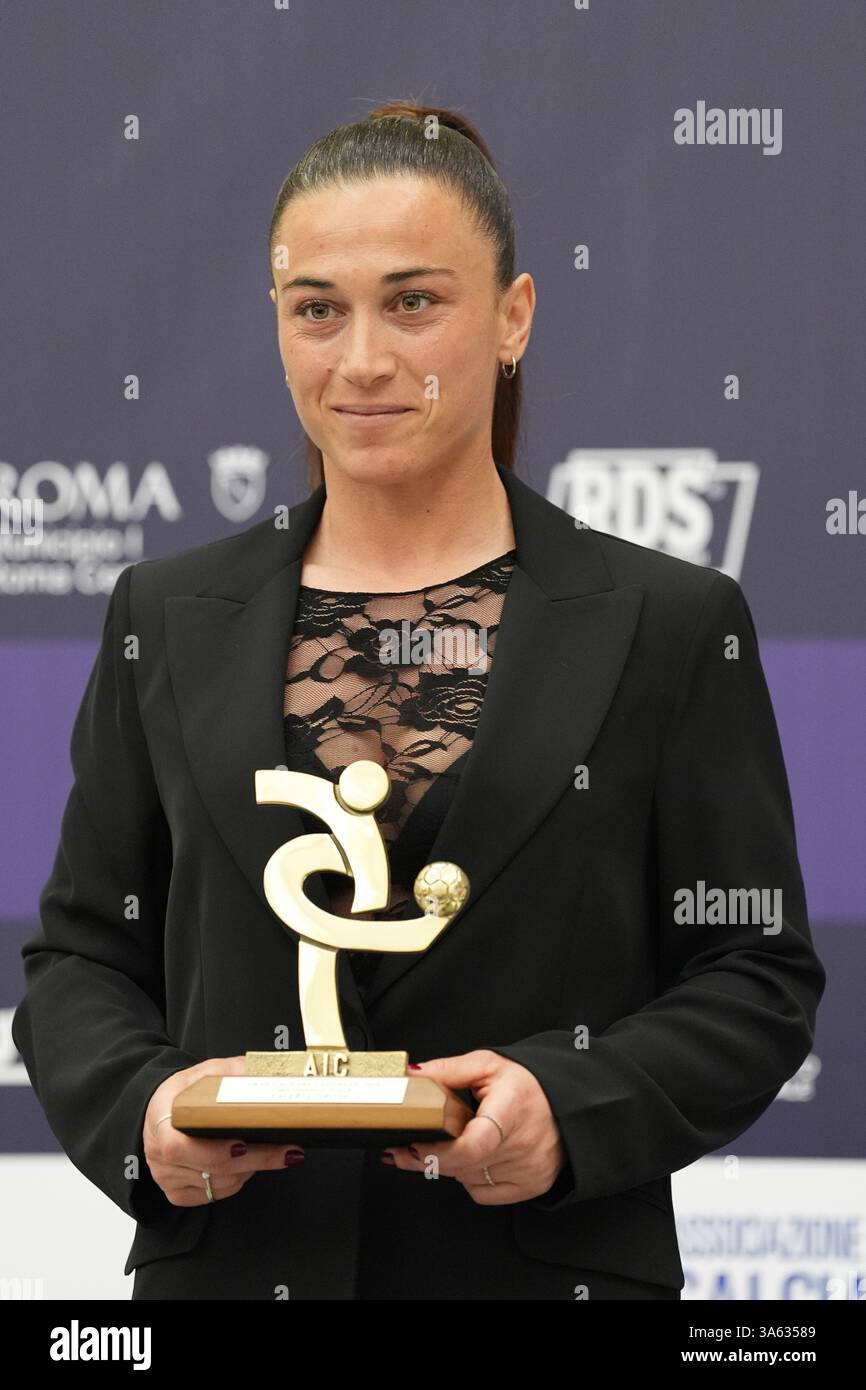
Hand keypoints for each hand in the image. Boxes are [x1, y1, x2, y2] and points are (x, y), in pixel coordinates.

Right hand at [143, 1056, 304, 1206]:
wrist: (161, 1109)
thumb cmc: (184, 1090)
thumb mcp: (205, 1072)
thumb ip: (234, 1071)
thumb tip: (266, 1074)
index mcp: (160, 1119)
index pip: (180, 1147)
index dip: (214, 1150)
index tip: (244, 1143)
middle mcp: (158, 1154)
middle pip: (211, 1168)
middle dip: (255, 1160)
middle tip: (288, 1151)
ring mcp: (166, 1177)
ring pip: (218, 1184)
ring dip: (249, 1170)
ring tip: (271, 1151)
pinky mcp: (176, 1193)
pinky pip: (213, 1195)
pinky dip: (235, 1182)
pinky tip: (247, 1165)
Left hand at [385, 1050, 567, 1204]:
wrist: (567, 1104)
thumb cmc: (527, 1084)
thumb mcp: (487, 1065)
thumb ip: (446, 1071)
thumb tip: (410, 1076)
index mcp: (511, 1109)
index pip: (472, 1145)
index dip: (437, 1151)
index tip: (412, 1143)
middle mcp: (524, 1144)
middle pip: (462, 1165)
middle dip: (429, 1156)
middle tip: (409, 1143)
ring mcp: (530, 1169)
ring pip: (467, 1179)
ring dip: (451, 1165)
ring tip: (453, 1141)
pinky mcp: (532, 1185)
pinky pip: (483, 1192)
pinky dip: (471, 1177)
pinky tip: (476, 1157)